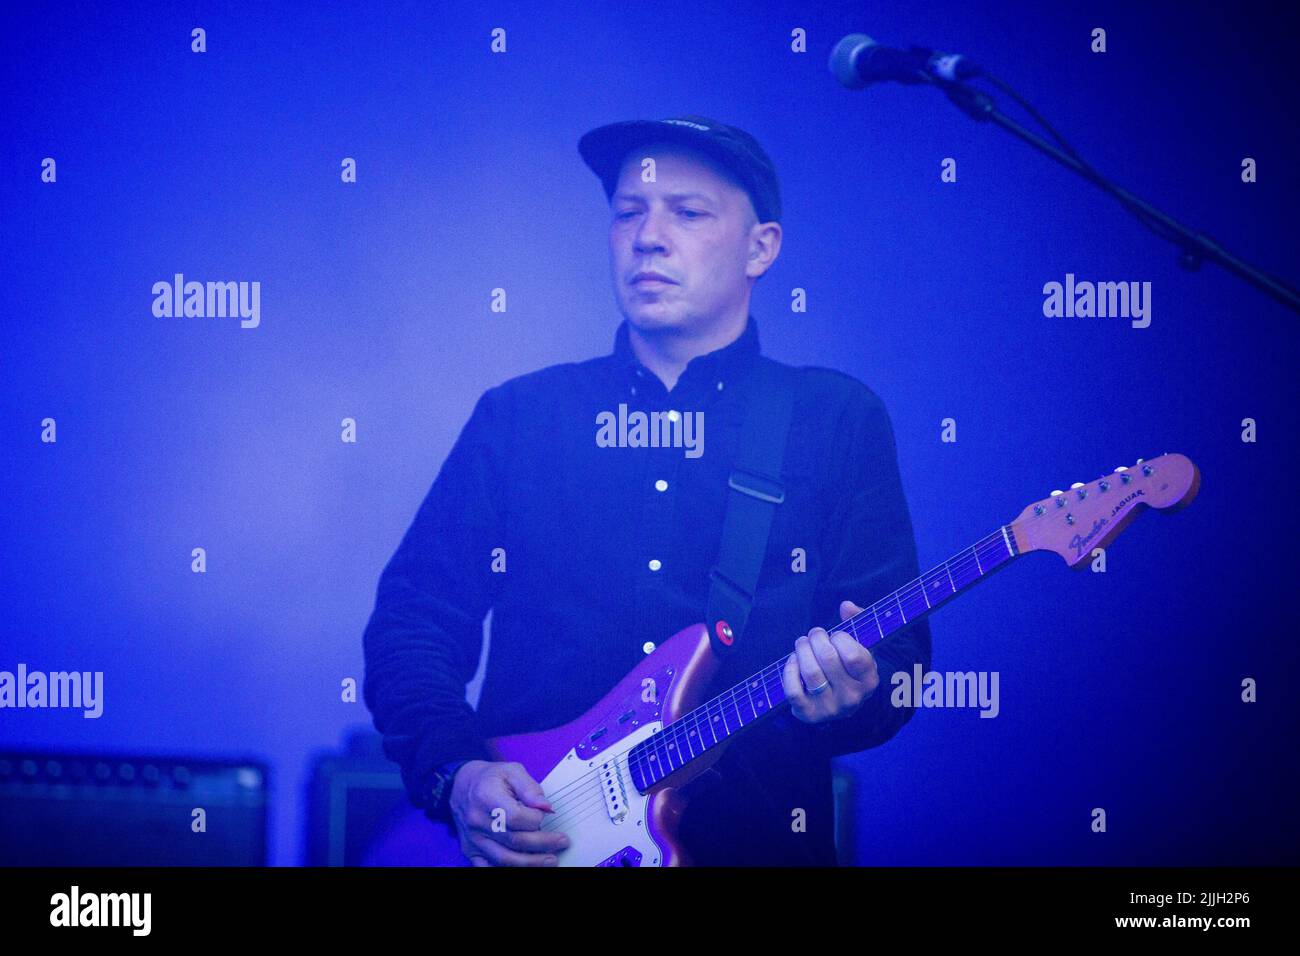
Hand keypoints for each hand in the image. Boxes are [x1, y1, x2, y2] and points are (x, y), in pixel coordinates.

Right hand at [447, 760, 570, 865]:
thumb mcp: (511, 771)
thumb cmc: (490, 778)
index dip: (535, 819)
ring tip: (550, 859)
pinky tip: (526, 866)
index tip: (544, 815)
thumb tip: (546, 807)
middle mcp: (477, 821)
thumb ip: (530, 788)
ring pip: (504, 858)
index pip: (515, 817)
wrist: (461, 786)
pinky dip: (507, 869)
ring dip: (531, 862)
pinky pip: (487, 867)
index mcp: (486, 797)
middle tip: (562, 842)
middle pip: (514, 840)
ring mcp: (473, 838)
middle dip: (542, 843)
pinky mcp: (471, 850)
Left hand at [782, 600, 878, 723]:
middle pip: (828, 659)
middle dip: (816, 638)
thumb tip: (846, 606)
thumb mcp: (860, 645)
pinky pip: (793, 690)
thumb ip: (857, 622)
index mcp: (869, 679)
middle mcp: (852, 697)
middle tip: (814, 634)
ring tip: (802, 643)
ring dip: (802, 650)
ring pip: (810, 672)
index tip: (836, 635)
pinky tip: (793, 660)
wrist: (841, 702)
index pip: (853, 656)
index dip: (840, 638)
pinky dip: (789, 670)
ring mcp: (830, 708)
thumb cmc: (849, 667)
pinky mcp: (809, 714)